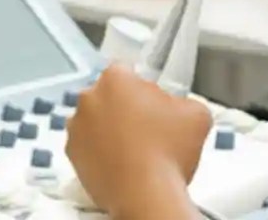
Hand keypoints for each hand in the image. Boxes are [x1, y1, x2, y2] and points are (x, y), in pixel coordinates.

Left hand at [66, 65, 211, 219]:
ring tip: (132, 150)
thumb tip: (177, 109)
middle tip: (146, 128)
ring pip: (95, 121)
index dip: (143, 88)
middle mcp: (88, 98)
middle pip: (108, 95)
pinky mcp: (71, 155)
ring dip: (109, 129)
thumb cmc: (170, 149)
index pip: (127, 72)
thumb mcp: (196, 114)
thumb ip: (183, 101)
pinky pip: (87, 146)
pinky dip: (99, 151)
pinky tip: (120, 163)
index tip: (154, 105)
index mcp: (115, 79)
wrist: (145, 195)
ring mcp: (75, 128)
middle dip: (123, 107)